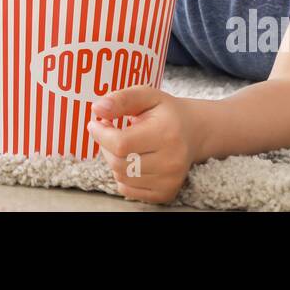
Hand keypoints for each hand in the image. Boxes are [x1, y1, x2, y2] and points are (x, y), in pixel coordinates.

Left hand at [86, 86, 209, 204]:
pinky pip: (128, 190)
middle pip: (118, 162)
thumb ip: (122, 99)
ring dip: (113, 160)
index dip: (101, 134)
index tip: (95, 124)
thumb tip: (97, 109)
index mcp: (166, 134)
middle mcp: (171, 161)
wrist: (195, 132)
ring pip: (121, 177)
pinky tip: (131, 160)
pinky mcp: (166, 194)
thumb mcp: (146, 95)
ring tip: (123, 144)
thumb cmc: (167, 112)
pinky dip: (122, 175)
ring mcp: (170, 181)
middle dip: (106, 146)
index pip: (121, 144)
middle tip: (109, 131)